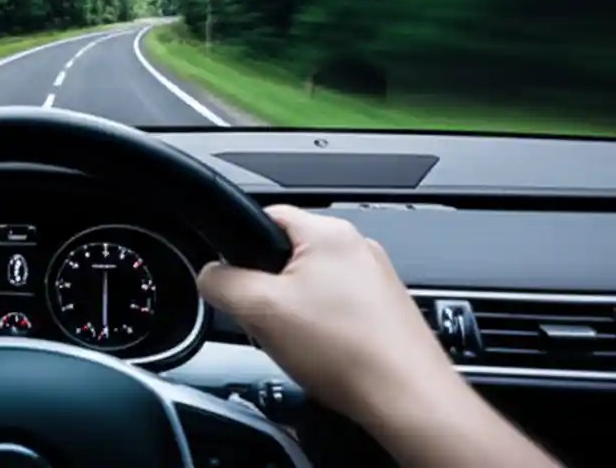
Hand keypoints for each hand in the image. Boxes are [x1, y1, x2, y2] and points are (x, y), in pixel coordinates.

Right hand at [198, 205, 458, 422]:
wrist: (406, 398)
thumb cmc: (349, 352)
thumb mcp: (260, 311)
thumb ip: (222, 283)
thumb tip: (209, 275)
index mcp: (328, 232)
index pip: (265, 216)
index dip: (240, 249)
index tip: (236, 281)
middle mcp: (357, 247)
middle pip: (286, 257)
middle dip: (268, 291)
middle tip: (267, 322)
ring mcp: (375, 279)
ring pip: (310, 287)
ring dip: (294, 313)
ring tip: (300, 344)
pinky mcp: (384, 310)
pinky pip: (335, 309)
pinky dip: (322, 330)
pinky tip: (323, 355)